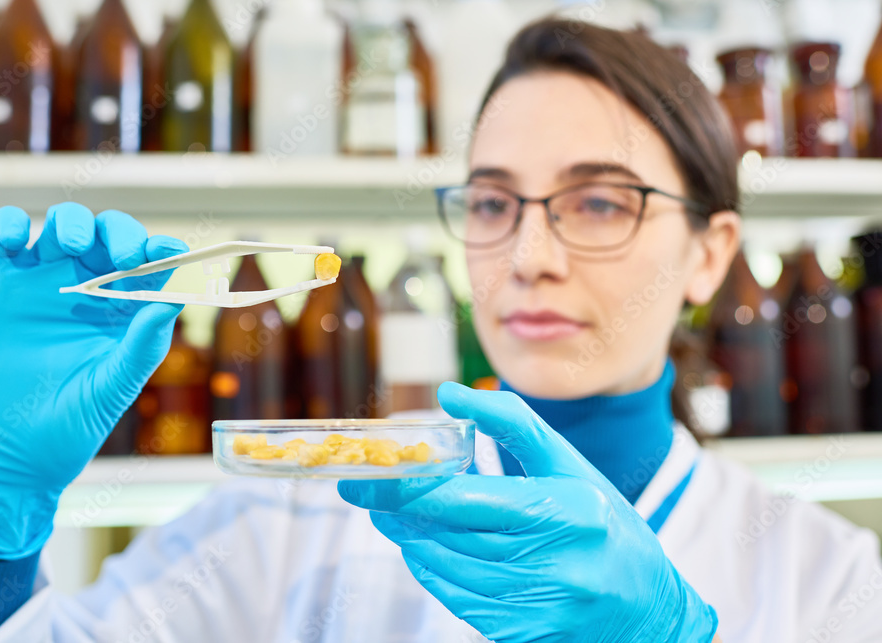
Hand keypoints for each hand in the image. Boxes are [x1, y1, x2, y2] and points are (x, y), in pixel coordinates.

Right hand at [0, 203, 187, 559]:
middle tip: (126, 255)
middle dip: (121, 233)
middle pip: (110, 236)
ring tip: (75, 246)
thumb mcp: (113, 387)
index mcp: (124, 312)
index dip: (164, 251)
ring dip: (72, 222)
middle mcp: (87, 291)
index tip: (169, 253)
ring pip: (62, 226)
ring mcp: (42, 284)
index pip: (152, 265)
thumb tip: (176, 300)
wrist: (8, 457)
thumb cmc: (70, 428)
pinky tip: (15, 239)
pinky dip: (8, 223)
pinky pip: (1, 237)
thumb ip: (143, 345)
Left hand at [338, 381, 717, 642]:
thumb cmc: (607, 525)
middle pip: (446, 534)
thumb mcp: (570, 464)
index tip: (370, 475)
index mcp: (562, 511)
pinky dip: (430, 570)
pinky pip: (456, 599)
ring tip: (390, 514)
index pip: (465, 500)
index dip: (409, 488)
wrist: (649, 610)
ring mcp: (533, 605)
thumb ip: (510, 424)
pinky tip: (422, 548)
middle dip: (397, 509)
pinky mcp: (519, 632)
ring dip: (408, 538)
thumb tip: (449, 394)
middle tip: (364, 489)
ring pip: (444, 567)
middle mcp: (548, 562)